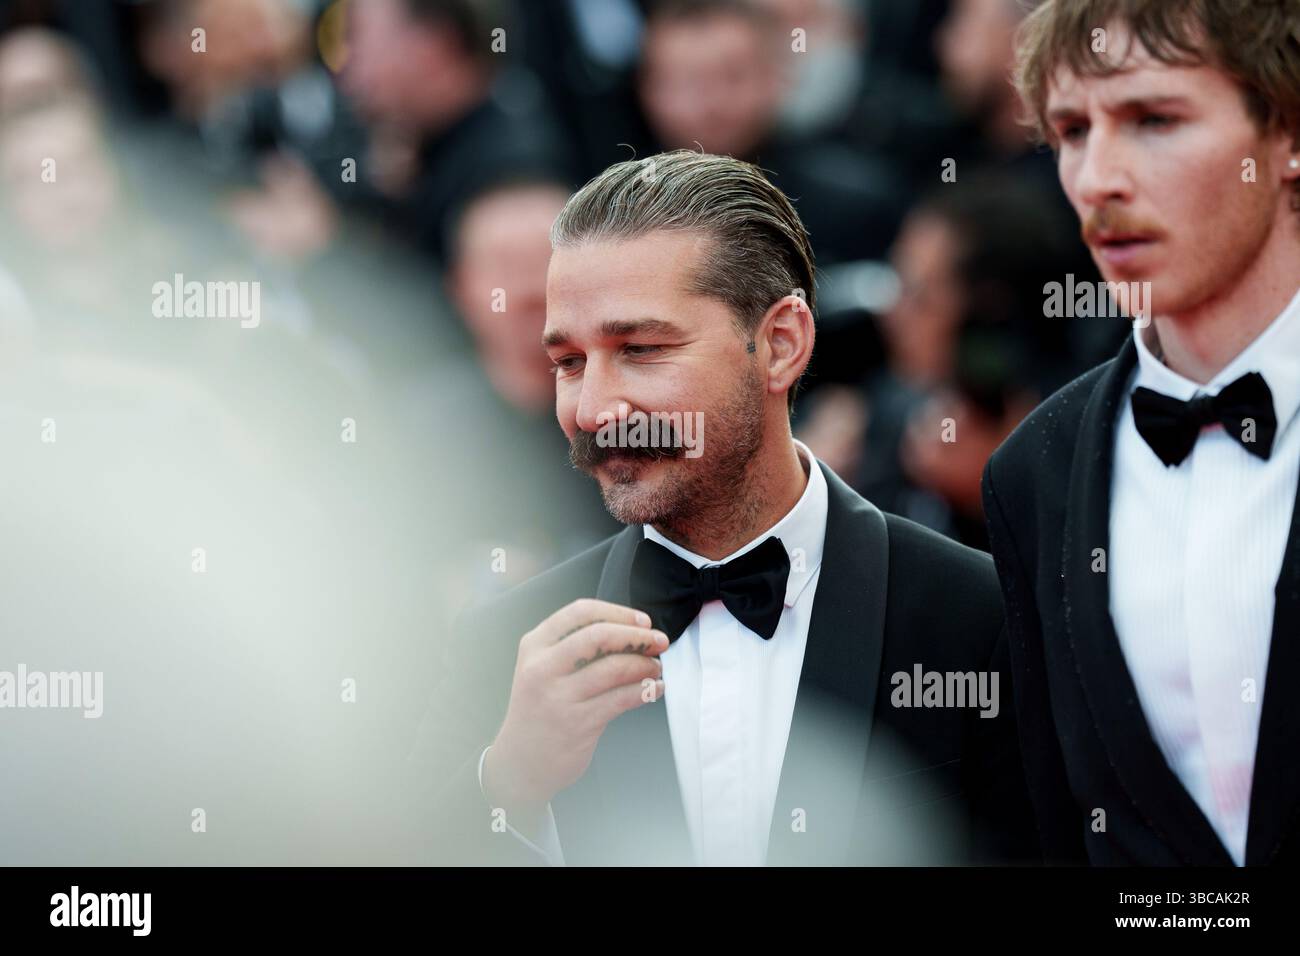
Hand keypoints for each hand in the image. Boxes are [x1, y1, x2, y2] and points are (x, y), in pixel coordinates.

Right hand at [482, 599, 666, 818]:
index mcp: (534, 646)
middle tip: (658, 641)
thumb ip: (574, 646)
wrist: (520, 762)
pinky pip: (621, 699)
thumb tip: (631, 631)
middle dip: (637, 636)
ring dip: (644, 665)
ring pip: (613, 668)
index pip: (580, 613)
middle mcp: (542, 668)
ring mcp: (558, 696)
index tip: (642, 621)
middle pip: (599, 636)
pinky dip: (645, 690)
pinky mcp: (577, 723)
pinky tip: (655, 688)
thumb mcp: (541, 668)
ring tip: (655, 667)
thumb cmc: (540, 709)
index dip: (618, 613)